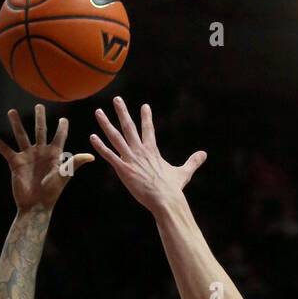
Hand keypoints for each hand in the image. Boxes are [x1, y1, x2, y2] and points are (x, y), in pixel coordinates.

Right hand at [0, 104, 92, 211]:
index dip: (62, 128)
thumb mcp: (63, 176)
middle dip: (39, 118)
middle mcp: (41, 152)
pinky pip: (5, 150)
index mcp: (54, 155)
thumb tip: (91, 156)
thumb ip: (74, 163)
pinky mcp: (16, 163)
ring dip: (16, 124)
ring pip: (21, 136)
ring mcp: (28, 156)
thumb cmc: (51, 193)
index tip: (63, 119)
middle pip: (40, 131)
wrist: (35, 206)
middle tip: (39, 105)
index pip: (59, 137)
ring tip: (11, 111)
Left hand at [91, 97, 205, 212]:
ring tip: (98, 112)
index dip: (146, 117)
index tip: (144, 106)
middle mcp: (140, 151)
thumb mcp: (184, 173)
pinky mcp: (124, 169)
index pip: (148, 129)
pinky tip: (92, 137)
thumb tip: (204, 154)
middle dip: (122, 112)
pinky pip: (110, 155)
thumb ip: (192, 162)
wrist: (165, 199)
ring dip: (106, 124)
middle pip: (129, 127)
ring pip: (116, 137)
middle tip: (117, 99)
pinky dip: (100, 146)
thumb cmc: (173, 188)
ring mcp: (131, 159)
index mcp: (153, 151)